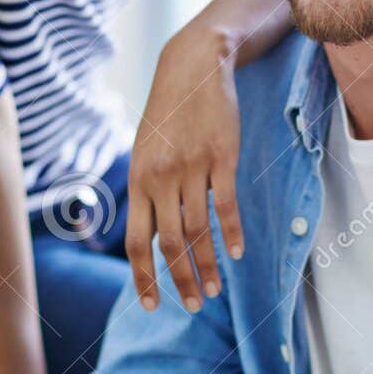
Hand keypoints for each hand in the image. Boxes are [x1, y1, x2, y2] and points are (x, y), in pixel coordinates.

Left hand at [126, 24, 243, 313]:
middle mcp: (161, 177)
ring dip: (208, 266)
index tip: (152, 305)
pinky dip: (231, 233)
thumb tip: (151, 238)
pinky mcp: (222, 157)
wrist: (193, 67)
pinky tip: (236, 254)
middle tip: (195, 306)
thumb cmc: (168, 115)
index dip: (144, 276)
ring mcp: (192, 167)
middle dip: (181, 280)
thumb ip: (147, 193)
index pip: (137, 241)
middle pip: (170, 243)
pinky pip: (226, 205)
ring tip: (215, 290)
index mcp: (138, 180)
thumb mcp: (145, 152)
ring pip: (199, 230)